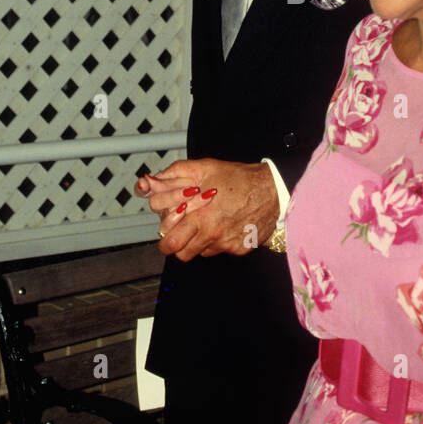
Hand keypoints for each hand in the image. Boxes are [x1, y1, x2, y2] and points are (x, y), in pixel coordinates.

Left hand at [135, 159, 279, 260]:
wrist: (273, 188)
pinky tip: (228, 223)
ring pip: (203, 252)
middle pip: (183, 255)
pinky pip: (223, 250)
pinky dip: (221, 240)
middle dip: (179, 245)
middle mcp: (214, 235)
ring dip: (200, 241)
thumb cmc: (238, 178)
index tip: (169, 233)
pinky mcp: (241, 249)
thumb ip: (175, 174)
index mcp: (201, 218)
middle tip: (184, 232)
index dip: (166, 240)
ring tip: (209, 222)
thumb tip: (149, 182)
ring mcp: (228, 245)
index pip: (171, 244)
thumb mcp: (204, 168)